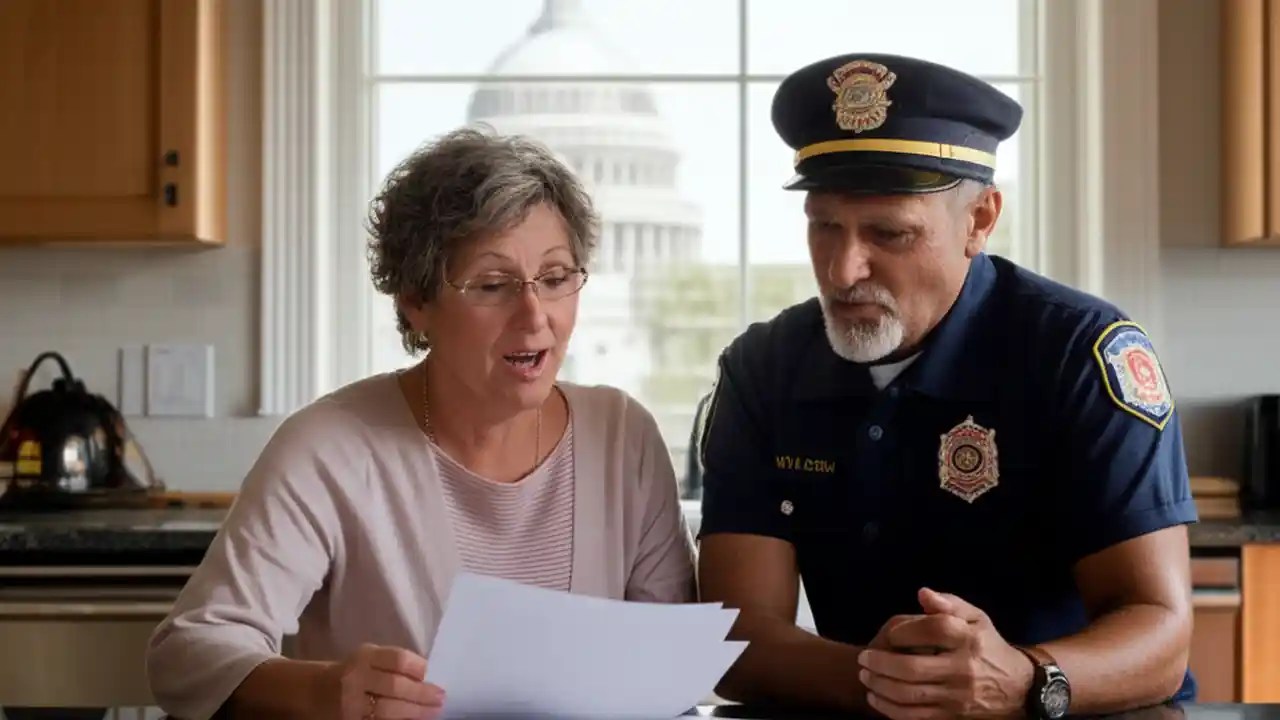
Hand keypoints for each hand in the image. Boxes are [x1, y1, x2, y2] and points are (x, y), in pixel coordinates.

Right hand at [317, 643, 445, 719]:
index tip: (430, 673)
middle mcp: (355, 680)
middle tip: (440, 697)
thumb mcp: (367, 657)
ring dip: (415, 712)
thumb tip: (427, 675)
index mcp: (363, 657)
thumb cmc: (351, 672)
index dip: (417, 667)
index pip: (396, 659)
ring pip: (388, 711)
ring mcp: (351, 705)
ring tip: (433, 712)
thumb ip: (393, 662)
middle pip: (395, 686)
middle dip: (422, 694)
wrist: (314, 692)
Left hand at [857, 588, 1034, 719]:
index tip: (891, 633)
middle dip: (880, 663)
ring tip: (865, 676)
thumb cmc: (987, 647)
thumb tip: (922, 593)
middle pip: (913, 668)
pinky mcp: (953, 717)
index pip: (933, 630)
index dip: (905, 630)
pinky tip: (876, 698)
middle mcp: (964, 669)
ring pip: (909, 695)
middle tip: (863, 658)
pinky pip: (915, 717)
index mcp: (969, 640)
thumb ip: (948, 604)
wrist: (1019, 690)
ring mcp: (958, 697)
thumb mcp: (976, 619)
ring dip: (880, 686)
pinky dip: (890, 709)